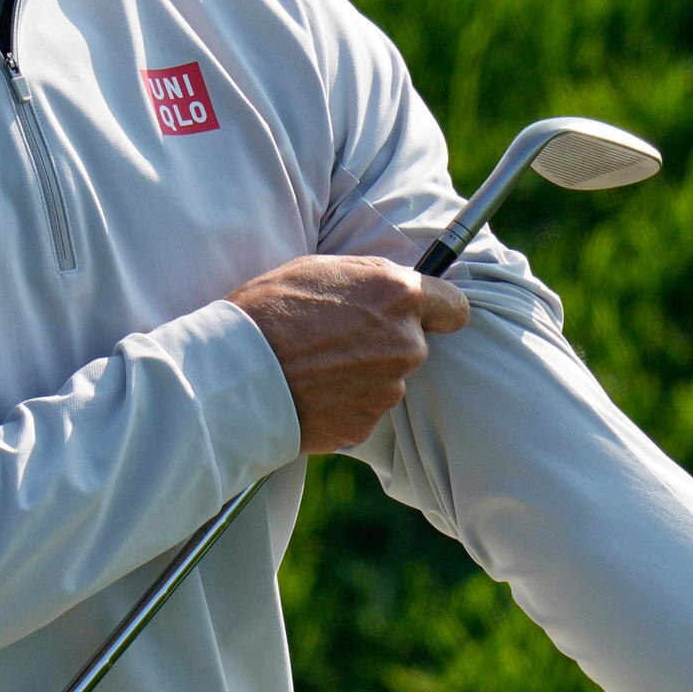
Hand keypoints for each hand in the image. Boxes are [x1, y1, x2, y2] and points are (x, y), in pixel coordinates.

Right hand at [228, 255, 467, 452]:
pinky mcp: (367, 423)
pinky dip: (344, 403)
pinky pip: (364, 409)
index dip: (437, 311)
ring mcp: (389, 388)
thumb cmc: (270, 309)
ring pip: (387, 379)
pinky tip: (311, 391)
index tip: (424, 315)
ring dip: (363, 374)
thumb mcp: (321, 268)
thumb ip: (372, 279)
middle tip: (337, 338)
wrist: (237, 372)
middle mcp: (406, 344)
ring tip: (316, 365)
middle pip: (413, 344)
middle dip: (386, 342)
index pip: (455, 308)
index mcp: (399, 295)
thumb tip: (396, 290)